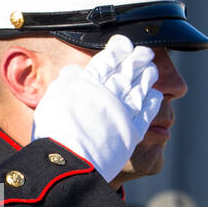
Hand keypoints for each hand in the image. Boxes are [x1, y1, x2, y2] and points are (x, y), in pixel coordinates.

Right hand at [31, 34, 161, 182]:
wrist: (67, 162)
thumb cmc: (53, 132)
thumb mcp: (51, 100)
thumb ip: (65, 83)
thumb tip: (73, 70)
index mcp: (88, 84)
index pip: (107, 60)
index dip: (118, 49)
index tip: (124, 43)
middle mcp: (109, 94)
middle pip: (128, 71)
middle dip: (138, 59)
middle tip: (145, 52)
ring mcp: (123, 113)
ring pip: (140, 89)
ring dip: (147, 77)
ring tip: (152, 69)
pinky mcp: (131, 132)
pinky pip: (146, 113)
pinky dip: (152, 102)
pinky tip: (155, 95)